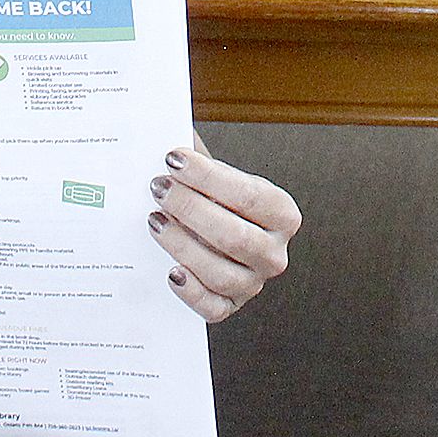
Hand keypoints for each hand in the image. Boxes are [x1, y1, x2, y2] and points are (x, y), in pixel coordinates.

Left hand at [148, 139, 299, 322]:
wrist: (214, 232)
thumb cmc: (214, 200)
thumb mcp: (214, 176)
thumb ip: (197, 156)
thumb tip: (167, 128)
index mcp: (282, 213)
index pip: (249, 195)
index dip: (208, 177)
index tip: (173, 158)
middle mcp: (274, 252)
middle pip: (234, 235)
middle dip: (191, 209)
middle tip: (158, 188)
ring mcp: (253, 283)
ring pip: (220, 273)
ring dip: (181, 245)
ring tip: (155, 221)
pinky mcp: (230, 307)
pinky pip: (212, 308)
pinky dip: (190, 291)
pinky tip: (170, 270)